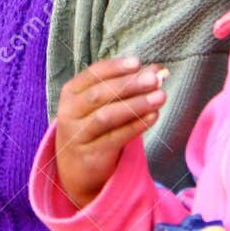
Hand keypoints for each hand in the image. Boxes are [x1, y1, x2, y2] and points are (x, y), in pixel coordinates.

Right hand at [53, 55, 167, 208]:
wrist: (75, 167)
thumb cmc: (93, 126)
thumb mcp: (104, 104)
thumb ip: (128, 85)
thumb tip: (158, 70)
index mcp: (71, 92)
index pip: (93, 74)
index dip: (115, 67)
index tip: (137, 63)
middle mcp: (70, 112)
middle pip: (99, 94)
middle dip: (129, 85)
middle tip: (154, 79)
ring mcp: (78, 134)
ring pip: (107, 116)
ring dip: (135, 105)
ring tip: (160, 97)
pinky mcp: (91, 153)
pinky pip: (115, 138)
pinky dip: (136, 126)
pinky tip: (153, 117)